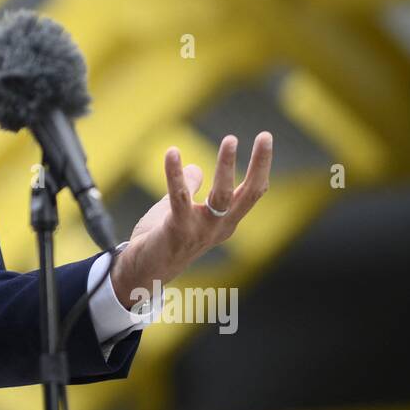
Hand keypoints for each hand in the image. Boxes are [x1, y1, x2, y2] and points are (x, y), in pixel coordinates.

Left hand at [110, 132, 272, 304]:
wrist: (143, 272)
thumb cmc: (164, 242)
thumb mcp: (180, 212)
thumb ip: (189, 191)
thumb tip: (196, 169)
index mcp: (225, 222)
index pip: (252, 192)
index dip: (261, 166)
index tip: (265, 138)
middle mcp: (219, 227)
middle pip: (248, 194)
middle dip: (259, 165)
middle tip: (265, 136)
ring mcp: (200, 230)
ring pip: (222, 196)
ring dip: (227, 167)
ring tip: (232, 140)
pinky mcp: (177, 229)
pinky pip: (179, 197)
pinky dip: (175, 173)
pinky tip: (172, 152)